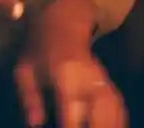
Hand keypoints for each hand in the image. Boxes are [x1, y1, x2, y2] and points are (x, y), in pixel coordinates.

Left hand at [14, 0, 125, 127]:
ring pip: (113, 107)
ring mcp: (102, 79)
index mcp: (65, 74)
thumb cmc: (39, 51)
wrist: (61, 24)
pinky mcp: (108, 82)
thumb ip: (30, 98)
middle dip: (97, 126)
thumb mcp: (25, 71)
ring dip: (110, 124)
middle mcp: (89, 77)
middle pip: (101, 108)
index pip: (72, 105)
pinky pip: (118, 105)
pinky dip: (118, 119)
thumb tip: (35, 124)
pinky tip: (114, 127)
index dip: (71, 124)